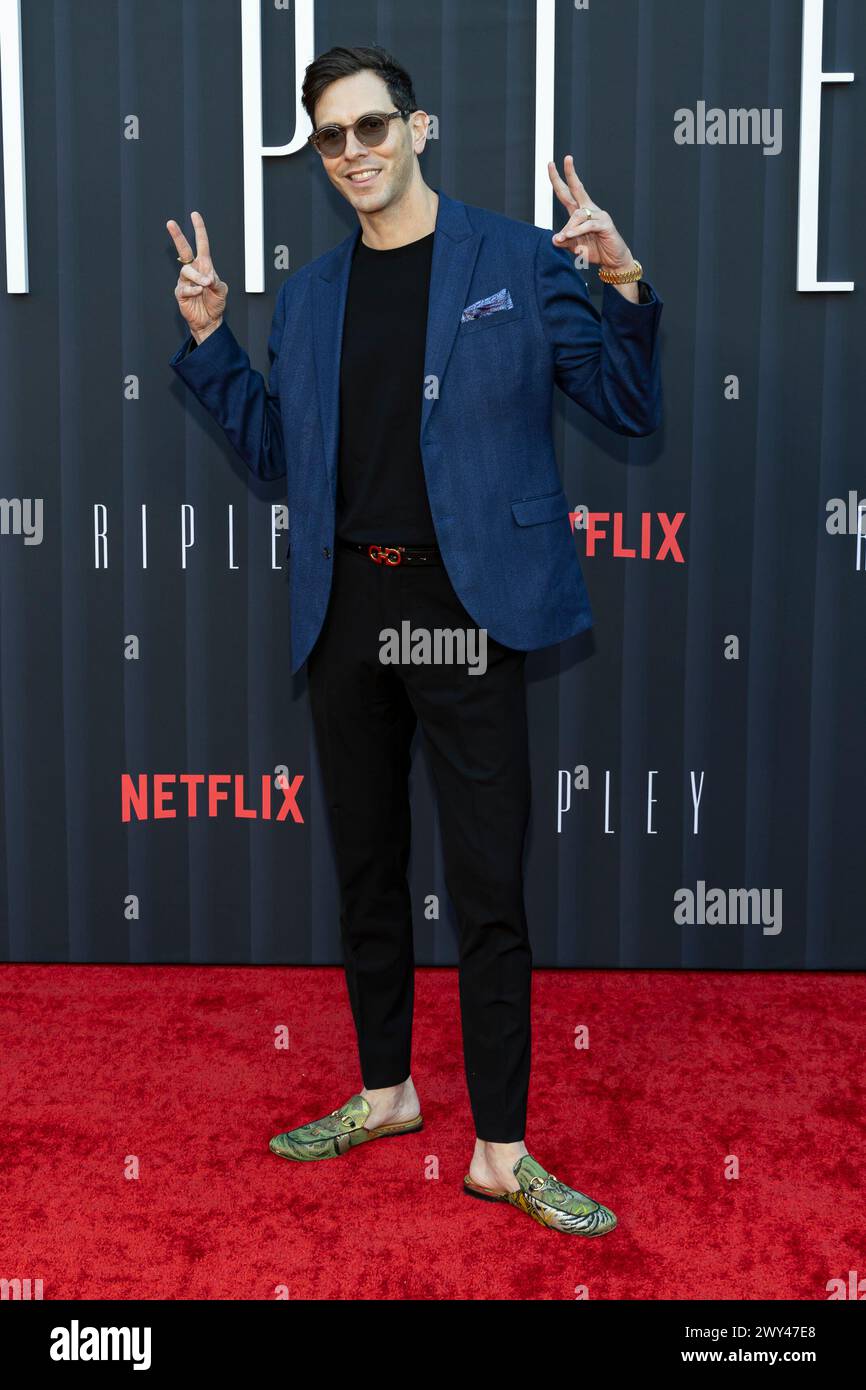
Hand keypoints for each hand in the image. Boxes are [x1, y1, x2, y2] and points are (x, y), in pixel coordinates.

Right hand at [166, 210, 227, 340]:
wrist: (209, 321)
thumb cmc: (215, 303)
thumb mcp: (222, 290)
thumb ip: (217, 281)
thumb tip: (207, 278)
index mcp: (204, 266)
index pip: (202, 244)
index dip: (199, 229)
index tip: (195, 215)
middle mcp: (193, 270)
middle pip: (183, 250)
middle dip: (177, 236)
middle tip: (170, 223)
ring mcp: (185, 281)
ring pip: (187, 271)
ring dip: (197, 277)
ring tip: (205, 285)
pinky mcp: (180, 292)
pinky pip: (184, 287)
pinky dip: (193, 290)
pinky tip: (199, 293)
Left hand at [547, 156, 632, 271]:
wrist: (613, 259)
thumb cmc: (596, 249)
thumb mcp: (575, 246)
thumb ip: (564, 242)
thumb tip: (553, 239)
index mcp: (580, 212)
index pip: (567, 192)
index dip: (558, 179)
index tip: (551, 164)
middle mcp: (589, 209)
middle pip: (577, 188)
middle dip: (570, 173)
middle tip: (566, 158)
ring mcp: (598, 215)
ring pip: (578, 214)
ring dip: (569, 227)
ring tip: (563, 238)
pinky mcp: (605, 224)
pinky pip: (588, 225)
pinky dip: (577, 231)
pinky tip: (570, 236)